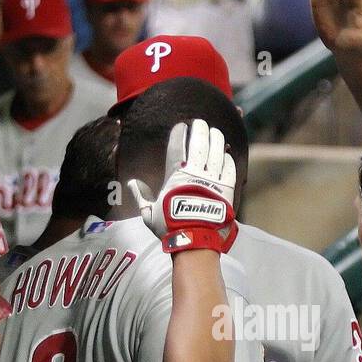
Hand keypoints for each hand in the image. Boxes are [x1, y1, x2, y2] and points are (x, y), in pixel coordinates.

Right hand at [126, 119, 236, 253]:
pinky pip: (229, 168)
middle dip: (199, 129)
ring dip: (215, 138)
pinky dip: (227, 159)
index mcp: (175, 175)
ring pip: (216, 151)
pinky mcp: (226, 189)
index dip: (179, 133)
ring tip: (214, 131)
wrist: (194, 239)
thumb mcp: (149, 212)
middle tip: (200, 122)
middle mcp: (194, 172)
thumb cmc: (169, 227)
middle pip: (199, 142)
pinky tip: (226, 154)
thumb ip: (141, 196)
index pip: (177, 146)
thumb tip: (131, 184)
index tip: (181, 126)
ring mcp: (212, 179)